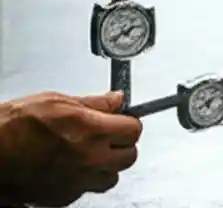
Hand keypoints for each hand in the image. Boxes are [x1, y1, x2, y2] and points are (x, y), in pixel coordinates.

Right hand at [0, 91, 141, 206]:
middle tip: (109, 136)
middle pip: (129, 156)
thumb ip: (94, 102)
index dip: (128, 122)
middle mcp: (89, 158)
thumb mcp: (57, 101)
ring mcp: (78, 180)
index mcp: (91, 130)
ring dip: (106, 165)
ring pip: (112, 177)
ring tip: (90, 153)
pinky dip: (84, 179)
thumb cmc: (14, 126)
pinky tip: (71, 167)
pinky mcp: (64, 197)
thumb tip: (116, 99)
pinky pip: (88, 189)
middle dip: (122, 144)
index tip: (121, 120)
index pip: (133, 129)